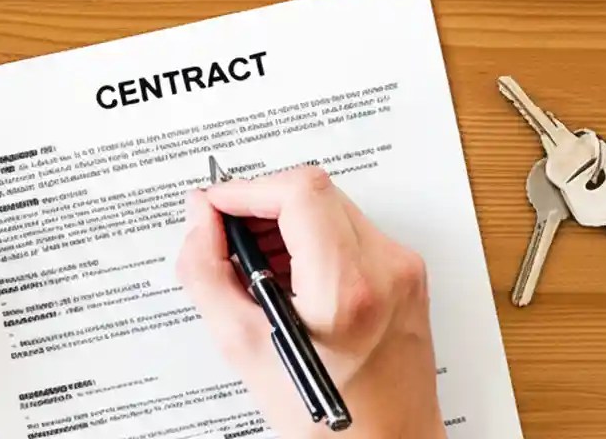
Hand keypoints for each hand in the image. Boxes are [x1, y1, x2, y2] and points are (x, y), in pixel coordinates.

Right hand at [177, 167, 443, 438]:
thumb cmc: (329, 419)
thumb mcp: (244, 347)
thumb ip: (208, 272)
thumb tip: (200, 219)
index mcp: (346, 286)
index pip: (297, 193)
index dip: (246, 190)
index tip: (215, 206)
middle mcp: (386, 268)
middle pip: (313, 191)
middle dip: (262, 204)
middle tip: (229, 237)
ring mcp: (402, 268)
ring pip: (331, 205)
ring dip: (286, 221)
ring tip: (260, 266)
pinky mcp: (406, 273)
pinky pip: (350, 229)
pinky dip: (312, 239)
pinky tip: (291, 277)